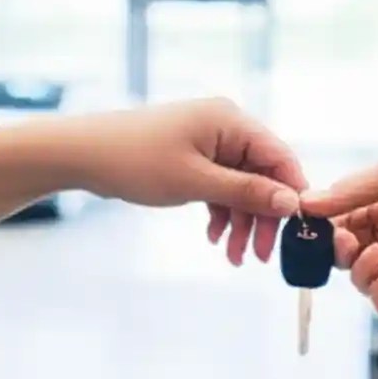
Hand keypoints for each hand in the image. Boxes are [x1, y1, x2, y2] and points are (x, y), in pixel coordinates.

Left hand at [78, 98, 307, 264]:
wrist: (83, 155)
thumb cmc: (136, 161)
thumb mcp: (196, 182)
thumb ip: (247, 192)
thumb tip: (290, 202)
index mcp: (231, 121)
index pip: (280, 158)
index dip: (290, 195)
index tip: (294, 233)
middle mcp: (224, 127)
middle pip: (261, 176)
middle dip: (261, 217)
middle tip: (259, 257)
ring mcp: (207, 142)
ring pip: (239, 186)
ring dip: (238, 222)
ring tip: (233, 257)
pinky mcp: (191, 157)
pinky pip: (218, 187)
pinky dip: (219, 212)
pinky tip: (213, 238)